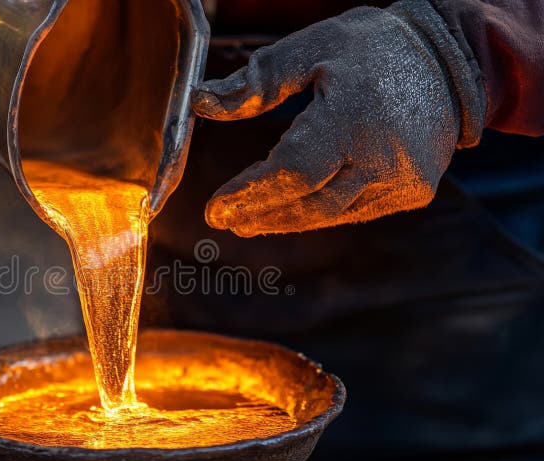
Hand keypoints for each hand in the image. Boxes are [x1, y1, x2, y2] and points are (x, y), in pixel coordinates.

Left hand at [192, 0, 483, 235]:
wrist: (450, 60)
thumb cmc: (373, 48)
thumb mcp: (312, 47)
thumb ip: (257, 81)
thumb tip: (201, 103)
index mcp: (356, 116)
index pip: (292, 171)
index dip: (250, 193)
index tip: (215, 208)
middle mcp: (385, 156)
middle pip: (310, 203)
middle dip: (261, 213)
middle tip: (225, 221)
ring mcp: (404, 179)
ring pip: (331, 214)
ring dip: (286, 220)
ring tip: (249, 221)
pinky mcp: (414, 191)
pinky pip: (355, 211)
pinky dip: (319, 213)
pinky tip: (291, 211)